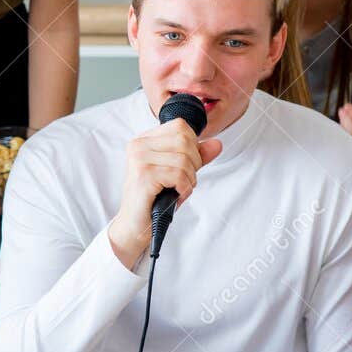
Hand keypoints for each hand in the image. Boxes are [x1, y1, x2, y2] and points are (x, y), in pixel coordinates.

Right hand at [106, 118, 222, 265]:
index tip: (186, 165)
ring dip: (189, 179)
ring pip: (183, 158)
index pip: (180, 126)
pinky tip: (175, 195)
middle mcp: (138, 145)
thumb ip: (197, 156)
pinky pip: (178, 174)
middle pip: (184, 140)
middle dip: (194, 163)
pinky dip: (184, 188)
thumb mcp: (179, 173)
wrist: (135, 225)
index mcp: (144, 140)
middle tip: (183, 181)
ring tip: (178, 189)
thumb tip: (217, 144)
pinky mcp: (143, 175)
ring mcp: (139, 159)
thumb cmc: (154, 199)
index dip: (193, 146)